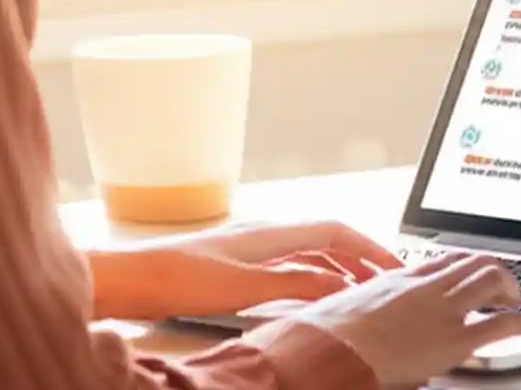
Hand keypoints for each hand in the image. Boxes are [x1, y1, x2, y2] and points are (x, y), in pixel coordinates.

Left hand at [89, 220, 402, 319]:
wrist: (127, 279)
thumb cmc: (177, 278)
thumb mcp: (243, 286)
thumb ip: (293, 282)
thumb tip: (338, 280)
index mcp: (270, 233)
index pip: (335, 231)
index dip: (368, 247)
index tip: (394, 266)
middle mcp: (263, 233)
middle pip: (325, 238)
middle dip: (359, 256)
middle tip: (384, 279)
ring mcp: (248, 246)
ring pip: (307, 250)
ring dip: (336, 265)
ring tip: (357, 287)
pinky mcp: (233, 262)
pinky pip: (287, 262)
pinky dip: (310, 273)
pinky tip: (309, 289)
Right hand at [293, 254, 520, 386]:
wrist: (325, 350)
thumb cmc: (325, 336)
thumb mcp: (340, 310)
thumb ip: (360, 307)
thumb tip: (351, 315)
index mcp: (399, 277)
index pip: (443, 260)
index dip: (465, 266)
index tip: (473, 272)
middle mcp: (426, 285)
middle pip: (473, 260)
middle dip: (495, 271)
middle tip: (504, 289)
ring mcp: (443, 308)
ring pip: (492, 278)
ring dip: (512, 288)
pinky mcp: (455, 339)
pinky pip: (504, 324)